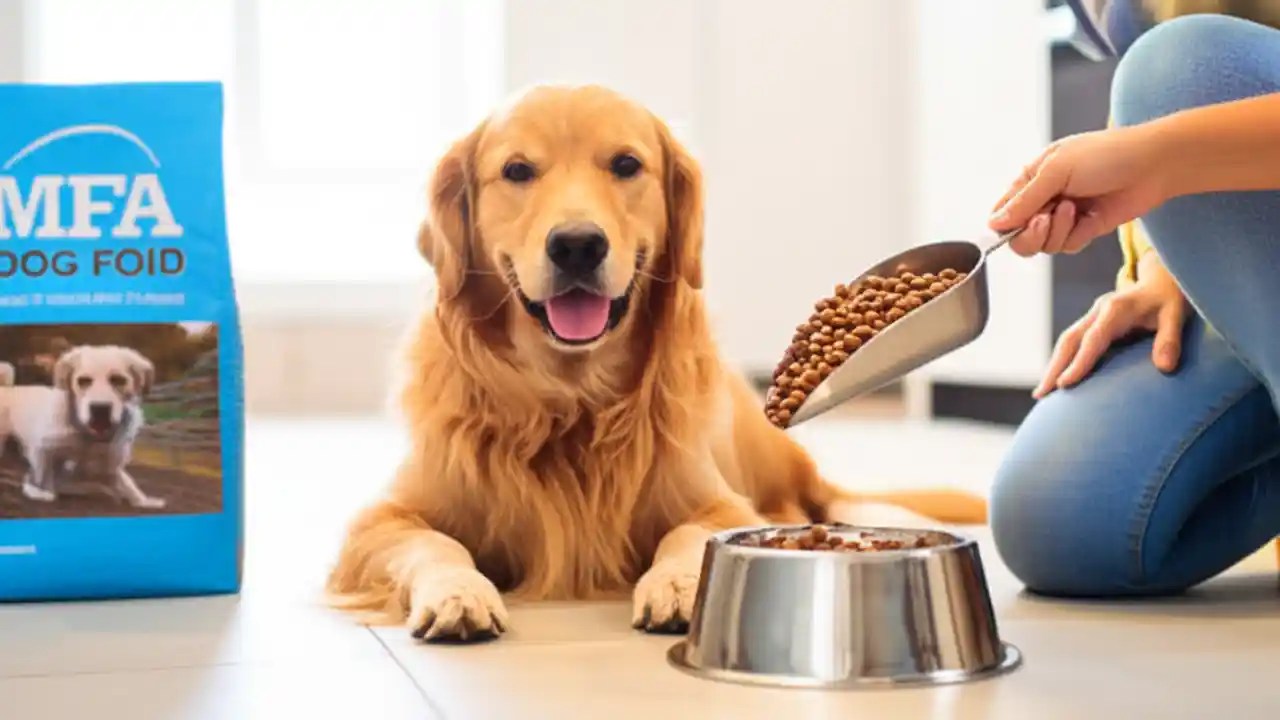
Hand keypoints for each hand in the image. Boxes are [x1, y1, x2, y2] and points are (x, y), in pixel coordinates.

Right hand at [989, 123, 1173, 257]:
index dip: (1005, 224)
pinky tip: (1090, 218)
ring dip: (1056, 232)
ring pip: (1042, 245)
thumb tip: (993, 224)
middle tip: (1046, 219)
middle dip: (1031, 233)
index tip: (1017, 223)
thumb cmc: (1107, 154)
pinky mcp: (1085, 230)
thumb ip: (1024, 200)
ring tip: (1074, 210)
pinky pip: (1066, 246)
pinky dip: (1075, 236)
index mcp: (1031, 179)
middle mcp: (1044, 199)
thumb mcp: (1057, 171)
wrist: (1154, 164)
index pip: (1002, 212)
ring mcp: (1064, 216)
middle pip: (1018, 236)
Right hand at [1034, 253, 1186, 397]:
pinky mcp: (1092, 322)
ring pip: (1066, 341)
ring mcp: (1093, 315)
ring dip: (1054, 366)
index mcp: (1117, 309)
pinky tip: (1058, 378)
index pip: (1093, 339)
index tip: (1064, 384)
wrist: (1162, 280)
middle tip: (1041, 395)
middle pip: (1069, 340)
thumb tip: (1165, 368)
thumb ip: (1170, 340)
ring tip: (1042, 394)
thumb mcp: (1177, 315)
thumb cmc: (1170, 300)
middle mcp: (1099, 311)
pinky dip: (1062, 360)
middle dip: (1054, 367)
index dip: (1078, 362)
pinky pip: (1073, 342)